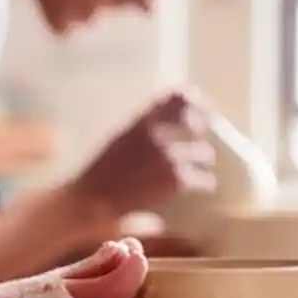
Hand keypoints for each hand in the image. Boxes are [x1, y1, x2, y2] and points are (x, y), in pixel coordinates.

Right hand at [71, 90, 215, 219]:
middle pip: (198, 125)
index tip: (201, 113)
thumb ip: (144, 127)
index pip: (179, 98)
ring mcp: (170, 155)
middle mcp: (158, 133)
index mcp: (143, 121)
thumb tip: (171, 124)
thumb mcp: (121, 139)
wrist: (93, 200)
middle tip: (199, 151)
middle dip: (197, 139)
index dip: (195, 103)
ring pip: (205, 154)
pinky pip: (205, 179)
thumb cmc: (102, 174)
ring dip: (201, 164)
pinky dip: (202, 185)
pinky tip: (197, 189)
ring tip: (195, 173)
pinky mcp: (178, 179)